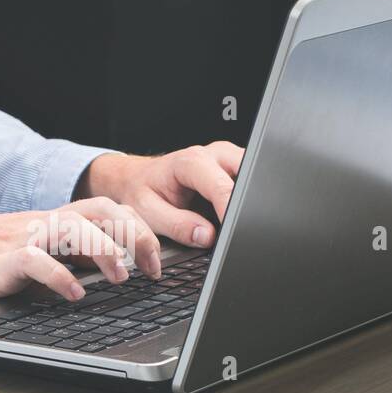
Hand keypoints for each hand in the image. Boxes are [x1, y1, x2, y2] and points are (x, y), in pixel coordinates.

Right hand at [0, 197, 161, 306]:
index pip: (107, 210)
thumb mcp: (28, 254)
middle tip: (151, 269)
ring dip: (105, 252)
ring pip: (75, 230)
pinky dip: (60, 277)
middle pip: (102, 212)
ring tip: (121, 278)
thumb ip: (63, 258)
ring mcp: (23, 238)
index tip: (158, 261)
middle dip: (135, 236)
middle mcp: (42, 223)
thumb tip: (105, 274)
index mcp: (52, 221)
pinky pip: (37, 261)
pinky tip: (73, 294)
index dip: (139, 229)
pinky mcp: (1, 259)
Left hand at [75, 141, 244, 247]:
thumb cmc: (141, 191)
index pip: (223, 188)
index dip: (231, 213)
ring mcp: (227, 159)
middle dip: (248, 203)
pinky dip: (248, 199)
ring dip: (250, 200)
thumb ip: (177, 225)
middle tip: (239, 229)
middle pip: (248, 175)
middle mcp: (214, 155)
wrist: (137, 178)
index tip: (233, 234)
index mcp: (192, 162)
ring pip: (254, 177)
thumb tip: (207, 236)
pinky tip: (236, 213)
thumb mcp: (149, 212)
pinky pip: (250, 182)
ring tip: (236, 221)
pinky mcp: (234, 169)